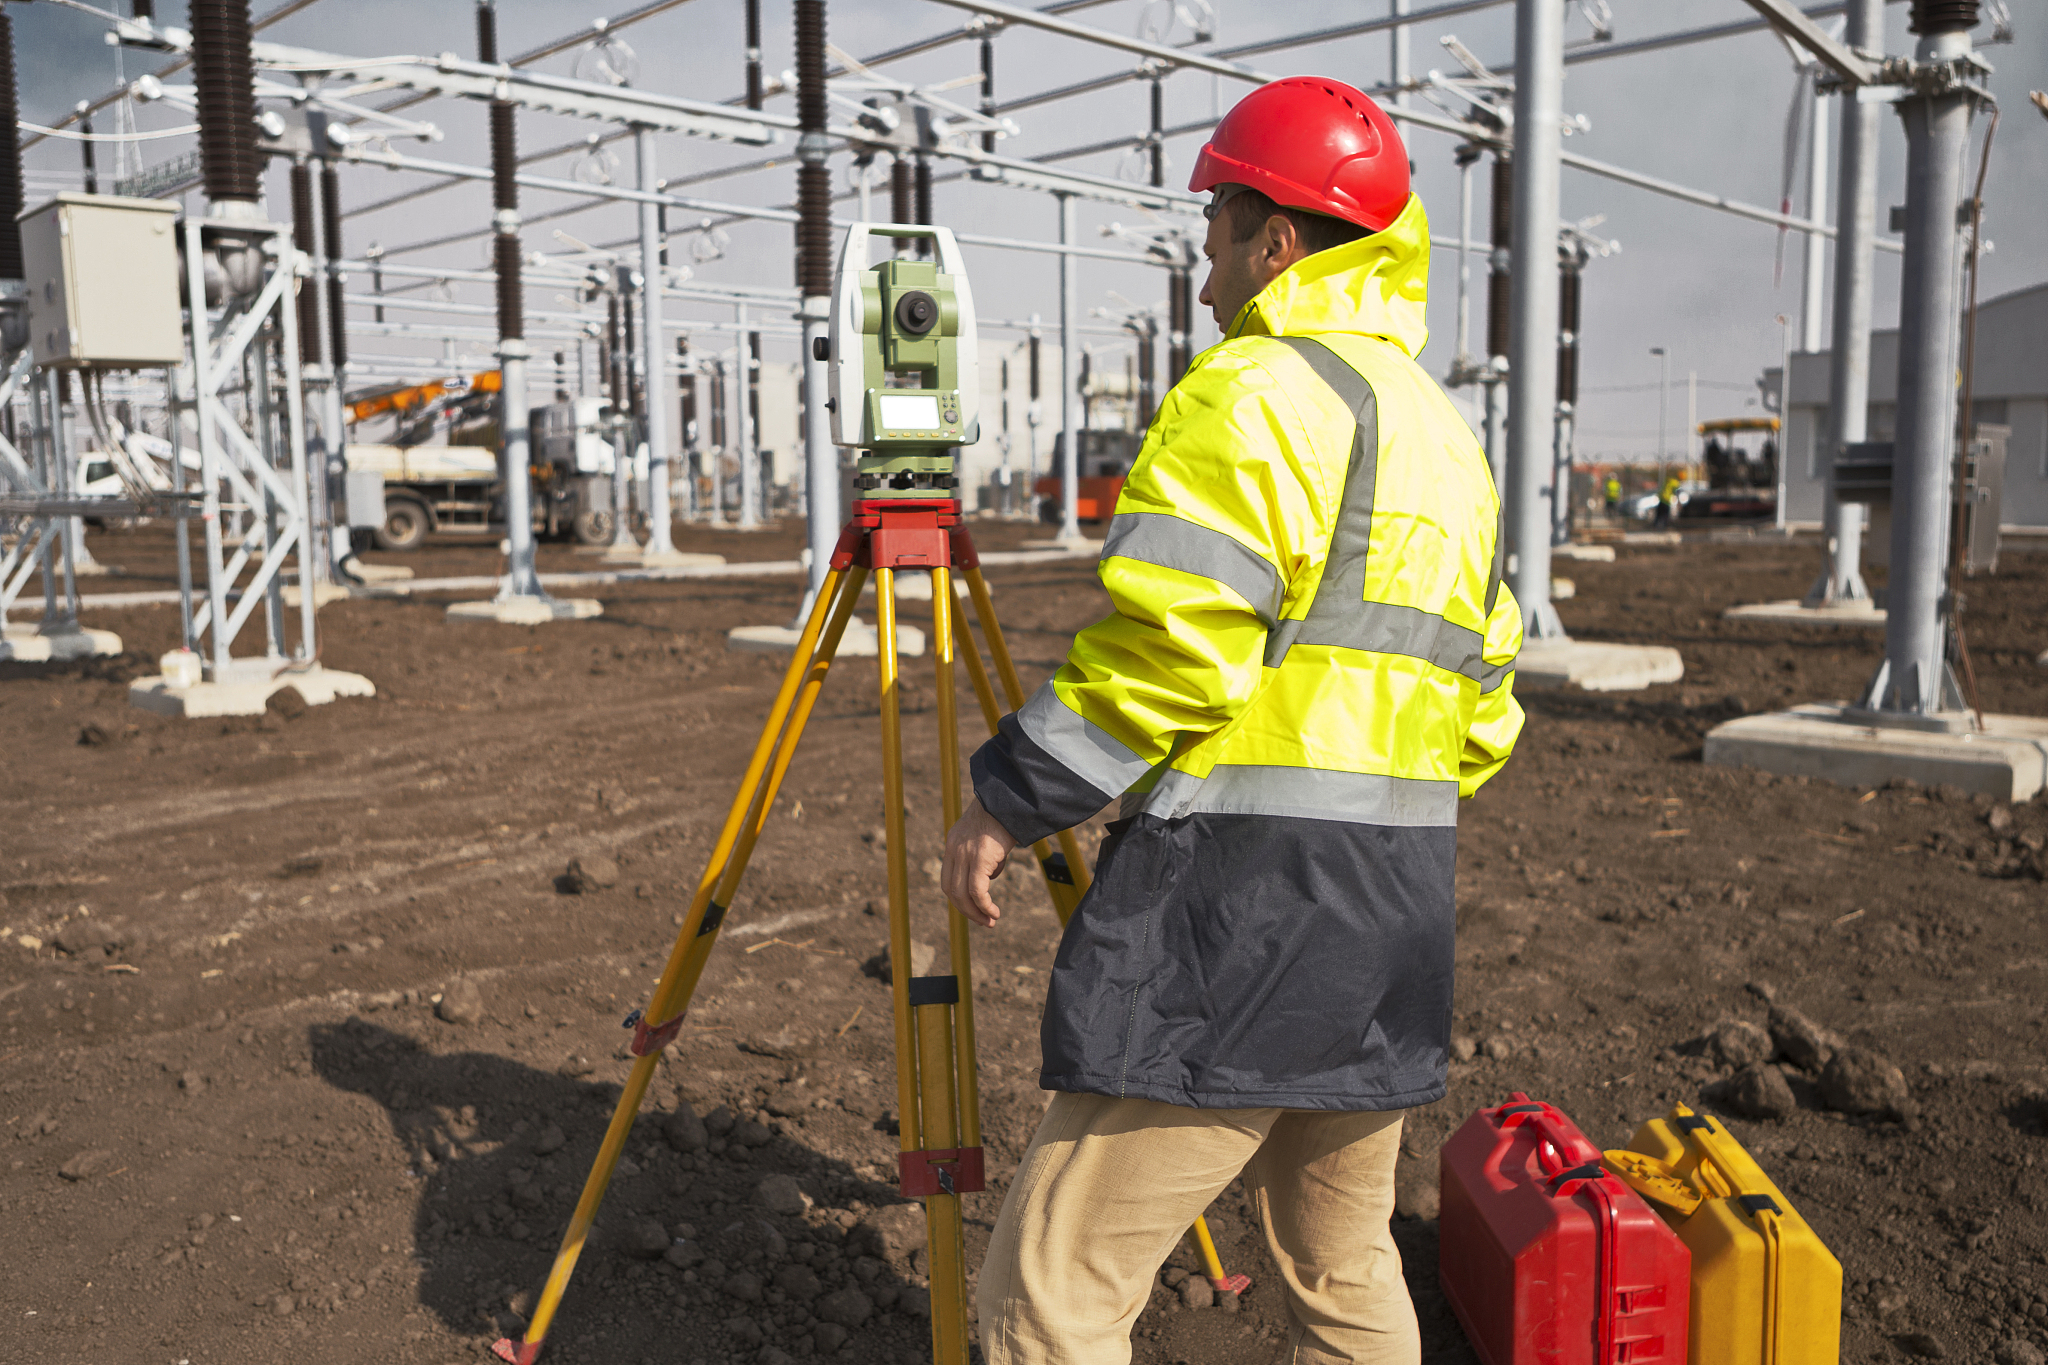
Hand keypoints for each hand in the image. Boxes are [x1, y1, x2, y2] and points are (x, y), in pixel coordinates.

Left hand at [942, 798, 1018, 928]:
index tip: (974, 908)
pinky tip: (994, 912)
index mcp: (953, 842)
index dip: (959, 897)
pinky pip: (977, 890)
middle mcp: (954, 848)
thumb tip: (991, 875)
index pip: (948, 878)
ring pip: (962, 894)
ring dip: (975, 912)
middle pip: (951, 889)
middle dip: (966, 910)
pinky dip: (984, 906)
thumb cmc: (1004, 815)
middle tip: (983, 921)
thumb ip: (984, 854)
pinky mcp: (979, 858)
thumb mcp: (986, 835)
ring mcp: (965, 853)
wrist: (1010, 798)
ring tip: (990, 921)